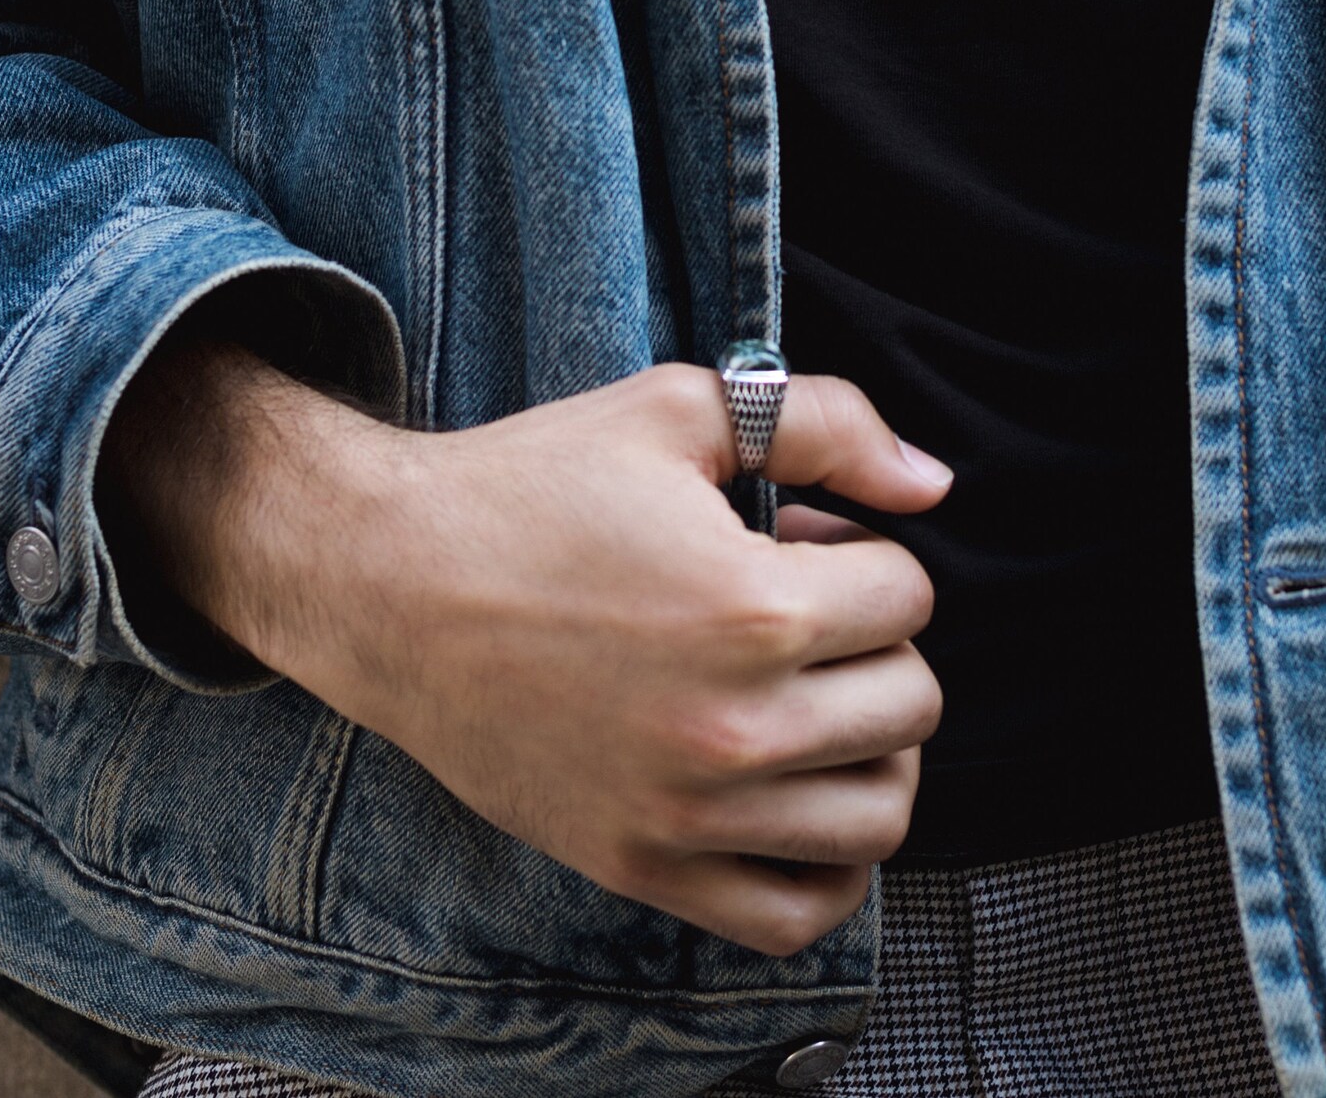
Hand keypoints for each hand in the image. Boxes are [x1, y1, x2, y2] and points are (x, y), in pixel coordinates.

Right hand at [101, 341, 950, 954]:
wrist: (389, 584)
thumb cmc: (533, 485)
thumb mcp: (678, 409)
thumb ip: (827, 424)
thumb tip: (935, 484)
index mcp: (755, 608)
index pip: (908, 593)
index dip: (858, 547)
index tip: (793, 535)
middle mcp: (737, 729)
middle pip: (912, 702)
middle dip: (873, 640)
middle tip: (795, 606)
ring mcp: (692, 816)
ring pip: (880, 814)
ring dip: (868, 745)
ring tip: (805, 694)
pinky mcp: (646, 870)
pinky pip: (798, 915)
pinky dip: (826, 865)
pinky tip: (795, 794)